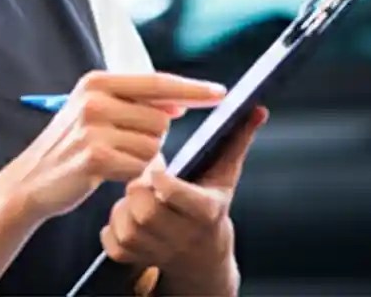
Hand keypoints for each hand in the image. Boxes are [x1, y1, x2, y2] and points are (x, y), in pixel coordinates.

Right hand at [0, 71, 226, 220]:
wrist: (31, 180)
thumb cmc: (71, 146)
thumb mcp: (96, 112)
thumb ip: (135, 104)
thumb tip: (179, 105)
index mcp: (97, 81)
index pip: (157, 82)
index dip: (191, 89)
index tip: (220, 93)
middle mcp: (95, 99)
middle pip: (161, 119)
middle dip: (152, 138)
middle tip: (122, 145)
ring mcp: (93, 127)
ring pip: (153, 145)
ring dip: (141, 159)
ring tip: (112, 158)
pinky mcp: (95, 157)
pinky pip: (139, 167)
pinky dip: (130, 175)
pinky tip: (107, 173)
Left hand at [101, 106, 268, 293]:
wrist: (204, 257)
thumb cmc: (212, 202)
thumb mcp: (226, 174)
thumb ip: (238, 140)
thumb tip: (258, 109)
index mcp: (206, 211)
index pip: (172, 193)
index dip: (159, 176)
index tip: (158, 164)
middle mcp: (184, 237)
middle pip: (145, 211)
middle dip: (138, 189)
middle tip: (142, 178)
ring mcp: (160, 253)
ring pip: (128, 228)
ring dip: (124, 208)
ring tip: (137, 197)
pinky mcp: (139, 262)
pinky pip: (114, 245)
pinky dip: (112, 230)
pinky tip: (127, 217)